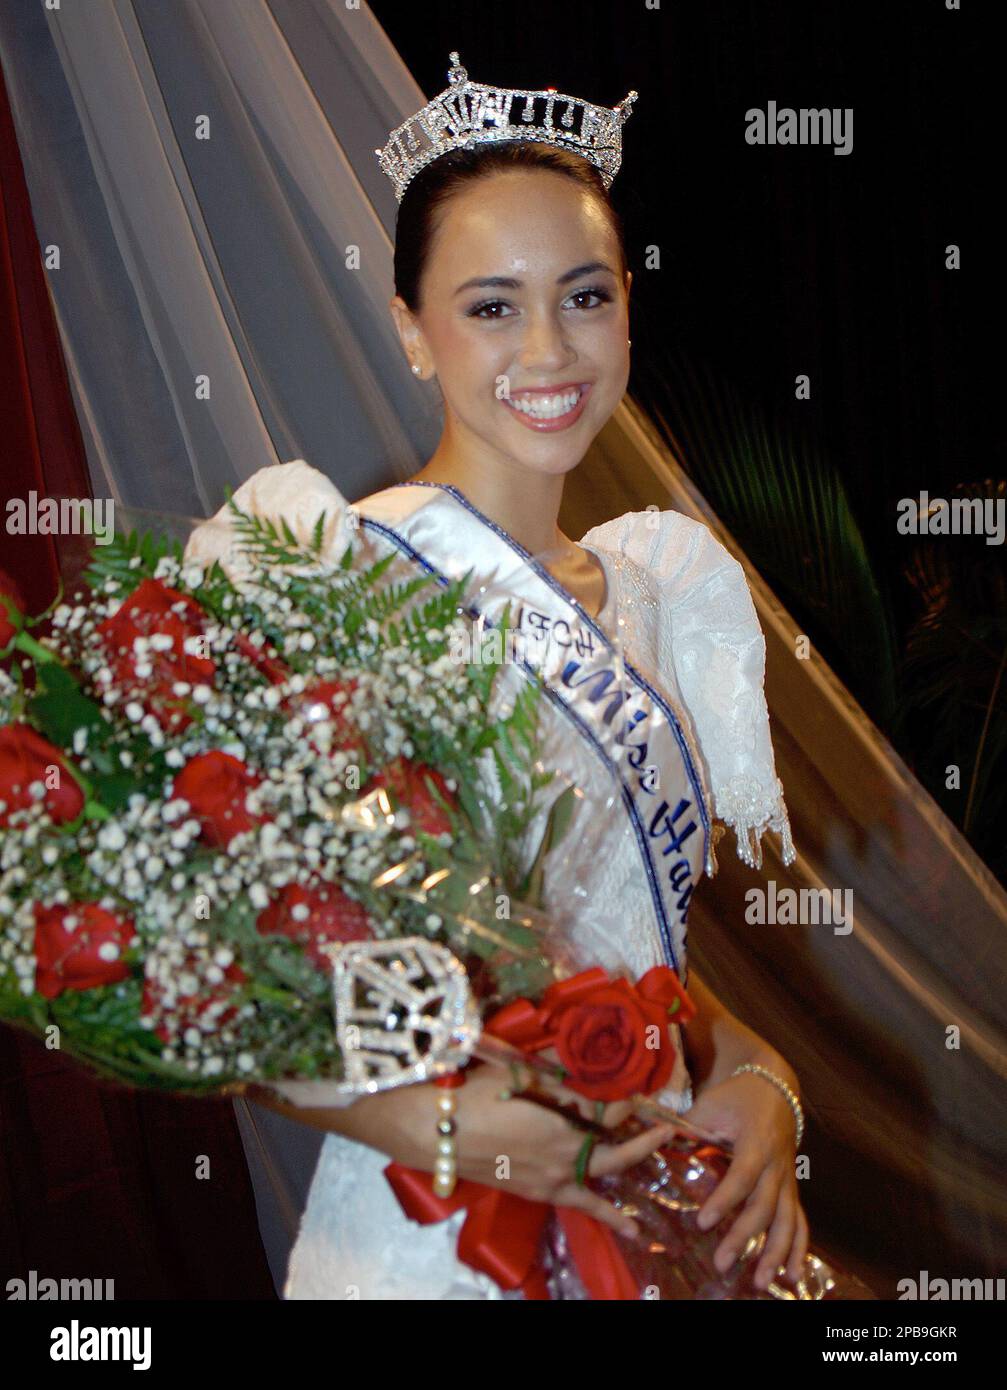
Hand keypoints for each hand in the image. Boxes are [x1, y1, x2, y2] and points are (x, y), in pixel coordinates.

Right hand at [450, 1063, 678, 1237]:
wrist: (437, 1130)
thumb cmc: (476, 1094)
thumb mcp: (520, 1075)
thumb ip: (559, 1073)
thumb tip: (588, 1062)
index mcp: (563, 1122)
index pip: (609, 1109)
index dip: (625, 1097)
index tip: (638, 1085)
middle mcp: (566, 1154)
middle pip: (617, 1145)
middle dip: (644, 1134)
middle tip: (669, 1125)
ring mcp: (554, 1178)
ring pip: (606, 1175)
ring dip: (634, 1164)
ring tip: (660, 1161)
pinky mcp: (540, 1193)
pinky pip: (584, 1204)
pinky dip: (609, 1215)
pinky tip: (632, 1229)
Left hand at [682, 1070, 808, 1288]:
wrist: (774, 1087)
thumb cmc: (736, 1097)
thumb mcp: (710, 1104)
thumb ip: (685, 1125)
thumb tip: (648, 1135)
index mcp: (756, 1142)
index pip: (742, 1176)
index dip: (725, 1200)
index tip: (702, 1222)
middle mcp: (777, 1164)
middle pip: (764, 1206)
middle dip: (744, 1236)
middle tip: (721, 1263)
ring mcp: (787, 1179)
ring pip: (787, 1219)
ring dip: (776, 1252)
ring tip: (762, 1283)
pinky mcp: (791, 1188)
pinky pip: (800, 1220)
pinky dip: (799, 1248)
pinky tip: (793, 1276)